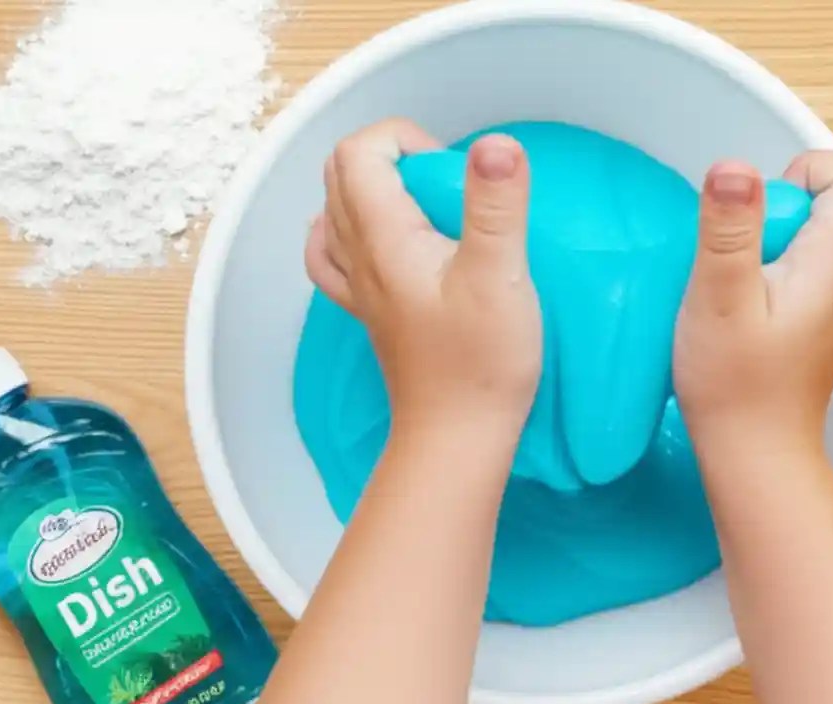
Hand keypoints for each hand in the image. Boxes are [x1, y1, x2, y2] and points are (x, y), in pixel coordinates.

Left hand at [306, 119, 542, 437]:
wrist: (457, 435)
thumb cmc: (483, 361)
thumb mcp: (502, 275)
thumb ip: (496, 205)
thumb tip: (494, 144)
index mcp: (383, 238)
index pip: (359, 152)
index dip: (404, 138)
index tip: (451, 168)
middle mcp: (357, 257)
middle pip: (341, 173)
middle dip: (392, 155)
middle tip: (445, 182)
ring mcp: (356, 287)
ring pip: (334, 210)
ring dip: (371, 188)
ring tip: (421, 204)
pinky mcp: (368, 313)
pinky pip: (331, 255)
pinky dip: (345, 230)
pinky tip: (372, 238)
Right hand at [673, 152, 832, 450]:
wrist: (757, 450)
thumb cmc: (732, 382)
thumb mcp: (716, 299)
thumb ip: (729, 229)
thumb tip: (735, 167)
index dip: (808, 172)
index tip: (763, 211)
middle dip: (828, 182)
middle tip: (775, 217)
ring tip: (782, 237)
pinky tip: (787, 266)